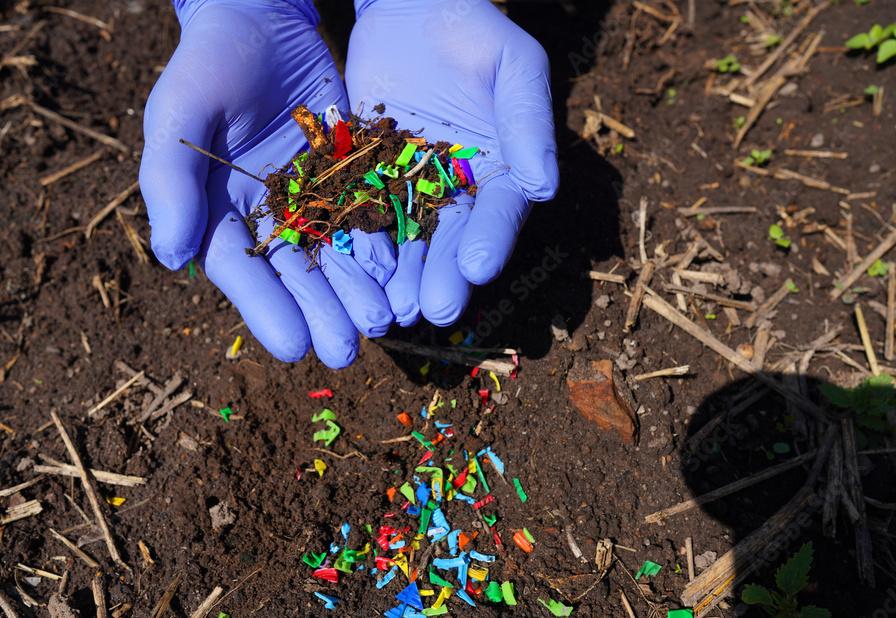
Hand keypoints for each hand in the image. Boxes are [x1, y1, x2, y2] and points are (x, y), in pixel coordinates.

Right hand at [140, 0, 393, 368]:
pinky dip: (382, 243)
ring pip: (335, 252)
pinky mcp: (345, 173)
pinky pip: (366, 213)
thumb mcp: (178, 112)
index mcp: (216, 211)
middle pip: (294, 273)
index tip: (293, 347)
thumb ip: (172, 182)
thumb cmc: (207, 62)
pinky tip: (403, 272)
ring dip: (356, 290)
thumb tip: (171, 258)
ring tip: (381, 325)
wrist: (260, 14)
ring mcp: (309, 196)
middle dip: (320, 312)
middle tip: (347, 353)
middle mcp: (266, 214)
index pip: (240, 269)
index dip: (266, 309)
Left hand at [346, 0, 558, 326]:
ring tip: (393, 309)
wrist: (408, 8)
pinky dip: (355, 246)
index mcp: (502, 173)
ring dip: (400, 278)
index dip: (492, 241)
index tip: (480, 269)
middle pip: (452, 242)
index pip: (500, 213)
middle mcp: (457, 193)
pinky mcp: (366, 181)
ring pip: (405, 242)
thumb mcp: (511, 64)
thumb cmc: (470, 30)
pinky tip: (349, 274)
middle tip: (435, 310)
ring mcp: (408, 191)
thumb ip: (528, 120)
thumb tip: (546, 187)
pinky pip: (359, 217)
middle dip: (444, 277)